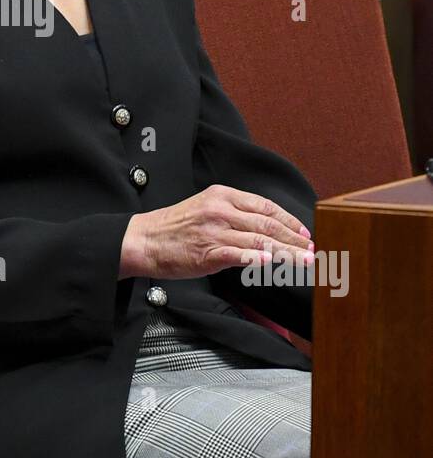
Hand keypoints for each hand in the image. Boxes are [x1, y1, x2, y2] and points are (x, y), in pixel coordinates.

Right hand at [119, 184, 313, 280]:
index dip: (289, 219)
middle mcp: (221, 209)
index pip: (264, 206)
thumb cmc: (174, 228)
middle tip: (312, 249)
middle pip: (267, 223)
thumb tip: (262, 230)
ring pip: (259, 240)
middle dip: (294, 238)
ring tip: (304, 260)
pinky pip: (238, 254)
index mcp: (222, 195)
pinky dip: (256, 257)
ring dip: (286, 251)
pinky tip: (271, 262)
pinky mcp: (207, 251)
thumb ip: (233, 215)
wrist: (144, 240)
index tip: (304, 232)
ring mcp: (215, 230)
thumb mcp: (205, 208)